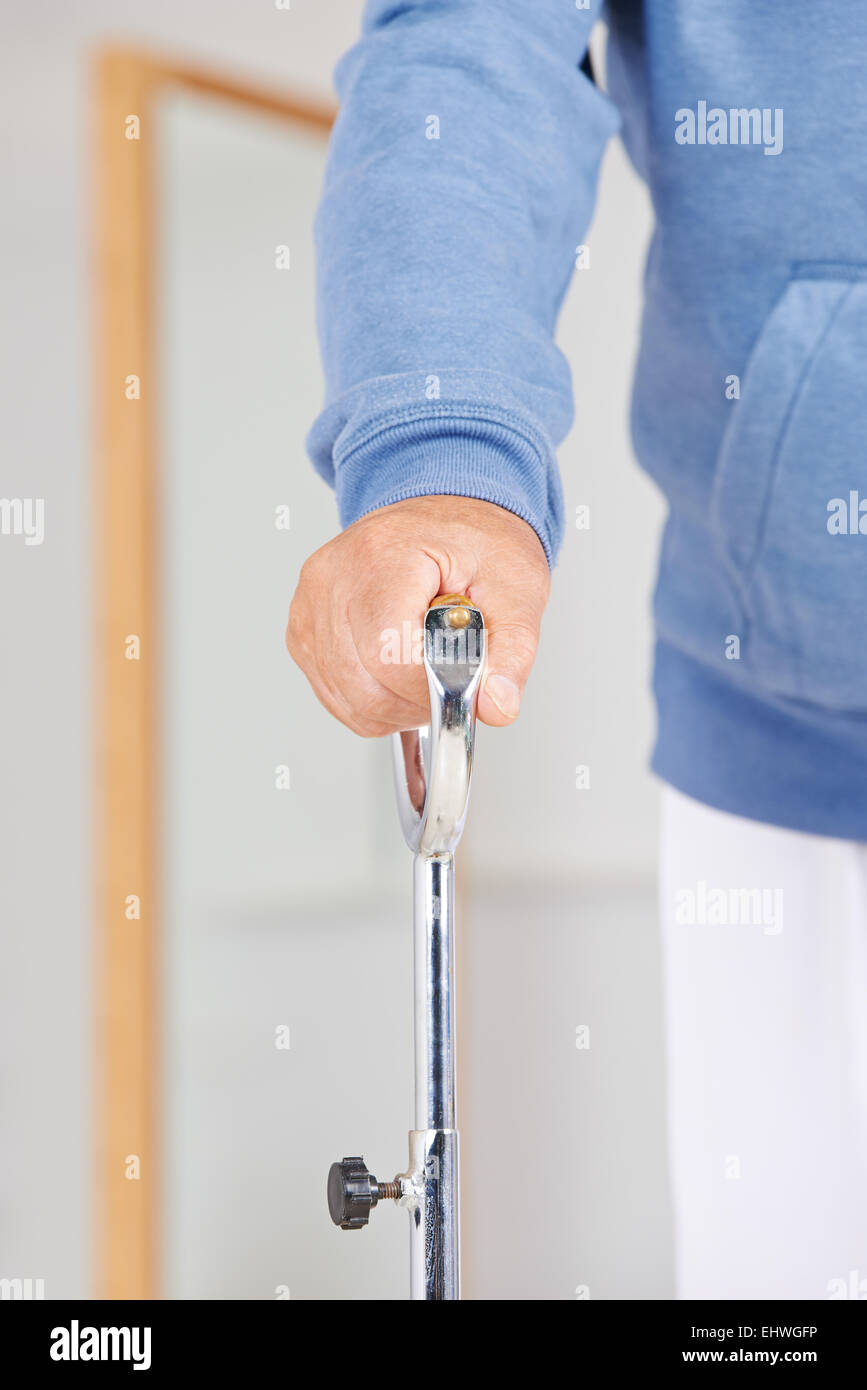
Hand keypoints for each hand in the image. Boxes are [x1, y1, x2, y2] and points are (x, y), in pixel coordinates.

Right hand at [286, 495, 549, 736]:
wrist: (446, 516)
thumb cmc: (475, 541)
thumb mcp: (516, 589)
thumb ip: (511, 653)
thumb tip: (497, 706)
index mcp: (382, 555)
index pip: (390, 655)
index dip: (433, 685)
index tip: (464, 678)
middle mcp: (333, 578)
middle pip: (365, 686)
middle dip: (418, 700)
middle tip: (452, 676)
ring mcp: (311, 605)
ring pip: (349, 700)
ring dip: (396, 706)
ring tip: (428, 668)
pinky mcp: (304, 629)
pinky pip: (334, 696)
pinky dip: (373, 701)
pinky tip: (399, 671)